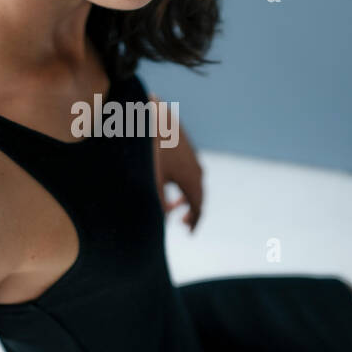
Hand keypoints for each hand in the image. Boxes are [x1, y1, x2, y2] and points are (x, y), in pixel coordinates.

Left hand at [153, 115, 203, 231]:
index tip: (189, 233)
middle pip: (199, 198)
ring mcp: (194, 160)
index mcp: (192, 181)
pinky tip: (171, 185)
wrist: (154, 118)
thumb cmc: (152, 150)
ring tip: (175, 206)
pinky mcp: (187, 152)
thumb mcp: (153, 179)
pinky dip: (184, 186)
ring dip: (187, 199)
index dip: (194, 223)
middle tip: (183, 223)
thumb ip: (159, 202)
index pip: (198, 208)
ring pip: (195, 185)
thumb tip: (163, 219)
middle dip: (191, 213)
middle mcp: (197, 171)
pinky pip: (190, 175)